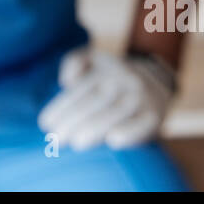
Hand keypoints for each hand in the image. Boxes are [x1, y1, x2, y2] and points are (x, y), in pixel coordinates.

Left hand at [37, 46, 176, 150]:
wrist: (158, 82)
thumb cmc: (114, 77)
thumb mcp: (94, 59)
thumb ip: (74, 62)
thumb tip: (66, 81)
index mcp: (106, 71)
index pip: (81, 91)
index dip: (61, 107)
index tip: (45, 124)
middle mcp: (124, 81)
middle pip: (96, 101)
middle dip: (74, 121)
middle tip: (57, 139)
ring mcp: (141, 97)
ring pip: (116, 112)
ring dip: (96, 128)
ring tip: (77, 143)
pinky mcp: (156, 115)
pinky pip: (144, 123)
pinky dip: (131, 132)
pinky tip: (114, 141)